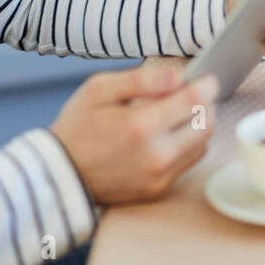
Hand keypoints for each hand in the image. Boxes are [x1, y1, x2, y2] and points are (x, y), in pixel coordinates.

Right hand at [50, 61, 217, 204]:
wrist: (58, 174)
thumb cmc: (77, 128)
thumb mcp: (98, 90)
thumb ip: (141, 79)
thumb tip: (178, 76)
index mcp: (141, 126)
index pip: (195, 101)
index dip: (206, 85)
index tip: (206, 79)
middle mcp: (156, 155)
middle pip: (207, 123)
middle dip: (205, 104)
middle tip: (191, 94)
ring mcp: (159, 175)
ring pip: (204, 143)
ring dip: (199, 124)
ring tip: (179, 113)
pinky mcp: (159, 189)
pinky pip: (190, 161)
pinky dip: (188, 144)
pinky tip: (170, 134)